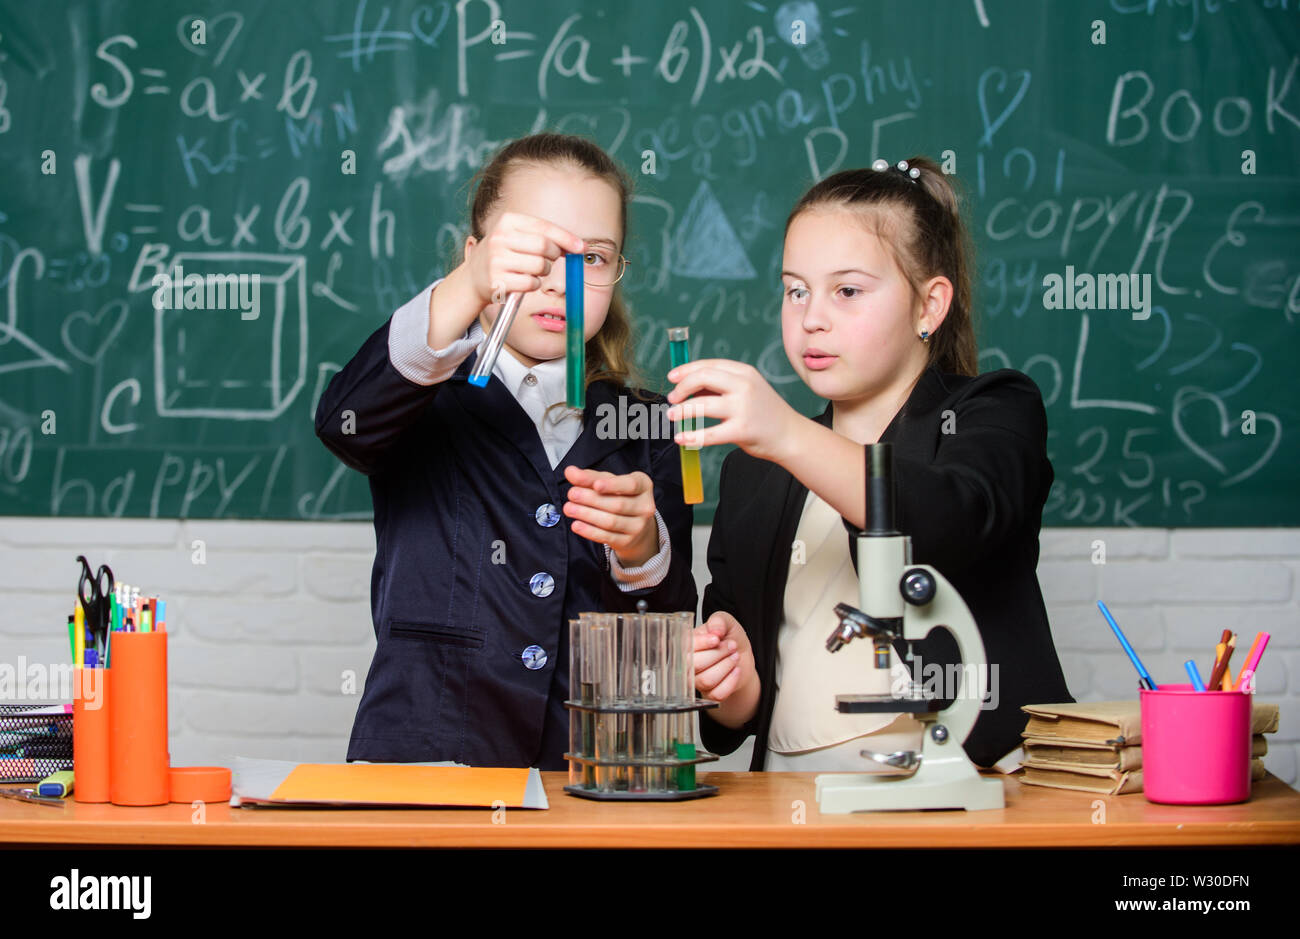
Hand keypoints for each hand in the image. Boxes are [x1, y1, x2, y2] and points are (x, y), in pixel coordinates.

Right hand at [462, 211, 584, 307]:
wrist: (474, 277)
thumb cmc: (504, 255)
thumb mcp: (517, 236)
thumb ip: (545, 237)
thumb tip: (577, 246)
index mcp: (507, 221)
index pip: (545, 227)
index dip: (567, 238)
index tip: (581, 247)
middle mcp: (500, 238)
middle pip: (545, 247)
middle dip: (555, 255)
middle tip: (550, 259)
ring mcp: (497, 260)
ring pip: (540, 266)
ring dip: (544, 271)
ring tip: (532, 270)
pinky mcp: (498, 281)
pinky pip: (531, 283)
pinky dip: (533, 284)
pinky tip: (523, 281)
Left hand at [563, 466, 658, 566]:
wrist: (634, 525)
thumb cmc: (619, 496)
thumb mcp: (608, 482)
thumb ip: (589, 477)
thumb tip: (570, 472)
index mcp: (644, 485)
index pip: (630, 485)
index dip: (613, 485)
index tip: (596, 485)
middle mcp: (646, 506)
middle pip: (617, 504)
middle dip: (591, 499)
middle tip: (572, 494)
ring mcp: (638, 526)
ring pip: (611, 521)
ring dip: (587, 515)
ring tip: (569, 508)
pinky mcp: (628, 541)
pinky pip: (607, 537)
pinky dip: (589, 531)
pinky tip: (576, 525)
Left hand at [665, 359, 799, 462]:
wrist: (789, 434)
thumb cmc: (763, 412)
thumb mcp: (746, 390)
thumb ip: (720, 385)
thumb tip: (686, 386)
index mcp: (744, 372)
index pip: (708, 365)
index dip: (685, 370)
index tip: (671, 378)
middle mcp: (744, 386)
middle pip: (703, 378)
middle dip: (681, 387)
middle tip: (672, 398)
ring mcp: (743, 408)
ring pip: (701, 405)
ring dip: (681, 410)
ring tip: (672, 416)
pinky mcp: (742, 430)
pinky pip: (709, 434)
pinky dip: (691, 436)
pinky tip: (681, 438)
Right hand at [693, 610, 756, 702]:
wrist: (742, 657)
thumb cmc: (730, 639)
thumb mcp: (727, 622)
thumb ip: (719, 620)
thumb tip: (714, 631)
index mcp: (687, 644)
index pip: (686, 647)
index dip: (703, 643)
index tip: (717, 639)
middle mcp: (688, 664)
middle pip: (695, 665)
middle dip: (719, 654)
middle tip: (731, 646)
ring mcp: (697, 681)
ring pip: (707, 680)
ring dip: (726, 666)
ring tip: (734, 657)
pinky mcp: (709, 694)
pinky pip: (717, 693)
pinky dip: (731, 681)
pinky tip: (735, 671)